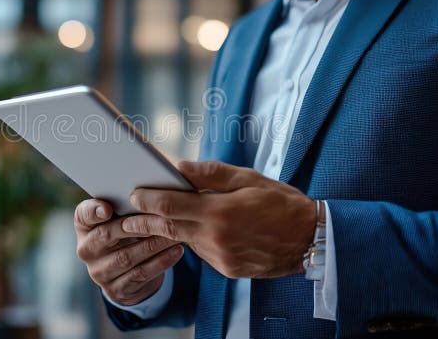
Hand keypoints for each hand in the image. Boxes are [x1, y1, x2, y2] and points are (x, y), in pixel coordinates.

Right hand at [74, 199, 184, 305]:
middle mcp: (86, 249)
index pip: (83, 215)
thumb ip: (124, 205)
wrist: (127, 274)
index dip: (93, 211)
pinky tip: (177, 250)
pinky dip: (161, 261)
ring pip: (127, 256)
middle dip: (136, 225)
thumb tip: (148, 190)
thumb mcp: (118, 220)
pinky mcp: (116, 289)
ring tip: (175, 232)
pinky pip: (140, 273)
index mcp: (84, 226)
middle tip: (161, 215)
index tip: (108, 208)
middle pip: (107, 234)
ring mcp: (99, 272)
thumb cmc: (125, 235)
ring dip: (154, 243)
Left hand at [122, 161, 315, 278]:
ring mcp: (220, 258)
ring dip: (171, 228)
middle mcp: (216, 239)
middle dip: (144, 221)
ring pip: (185, 240)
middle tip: (126, 214)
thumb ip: (210, 174)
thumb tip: (179, 167)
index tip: (133, 194)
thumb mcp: (248, 179)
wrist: (311, 240)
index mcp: (219, 213)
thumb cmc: (282, 203)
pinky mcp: (227, 269)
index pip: (169, 207)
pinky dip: (195, 238)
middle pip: (168, 228)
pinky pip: (201, 252)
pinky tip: (198, 227)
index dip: (146, 200)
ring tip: (157, 215)